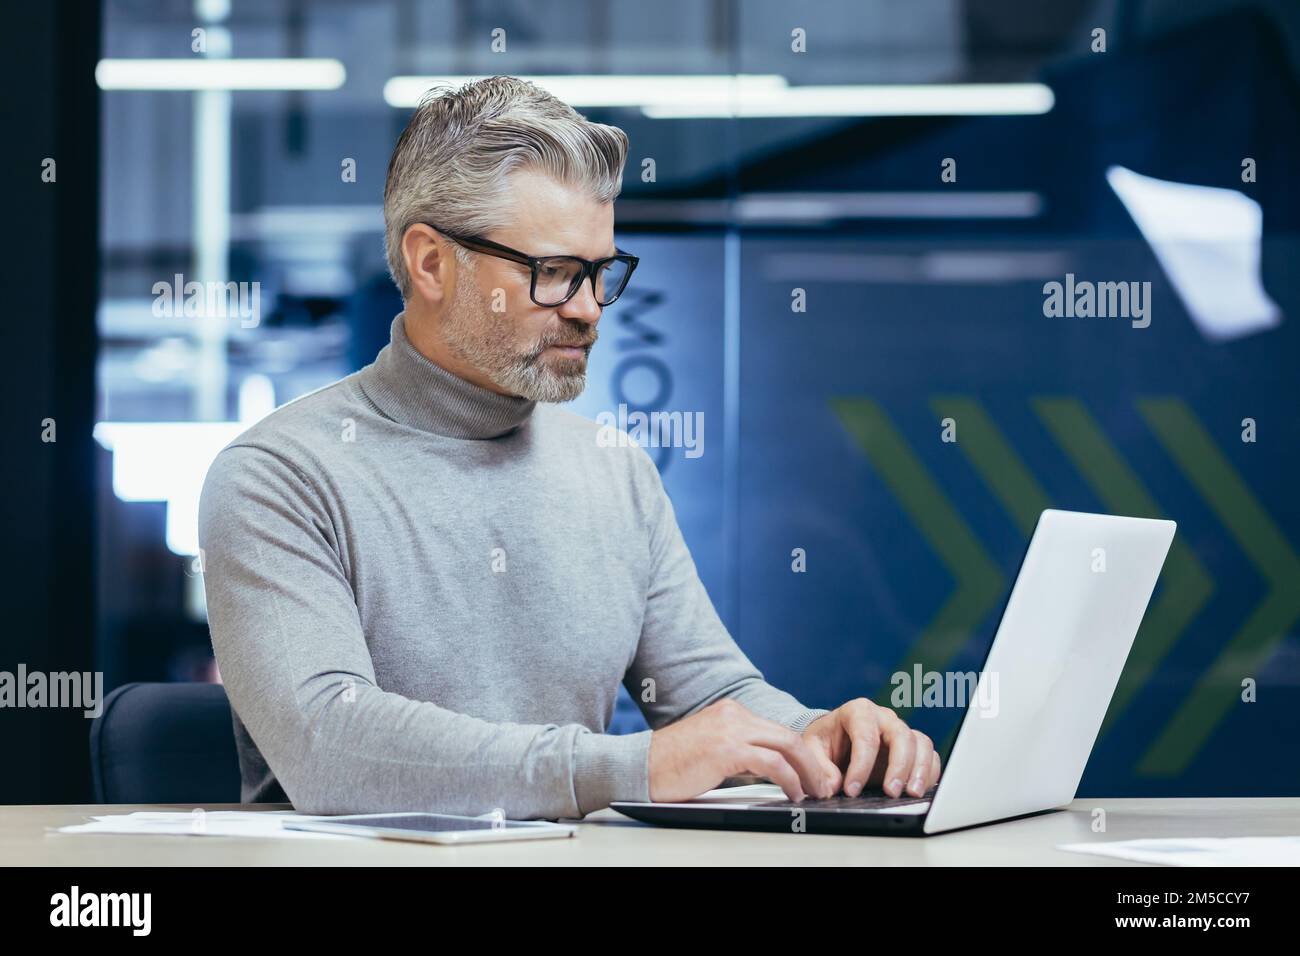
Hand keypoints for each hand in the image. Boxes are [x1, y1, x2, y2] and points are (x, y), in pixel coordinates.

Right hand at [648, 699, 837, 802]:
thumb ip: (737, 751)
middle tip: (822, 785)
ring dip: (806, 772)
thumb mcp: (710, 749)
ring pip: (786, 746)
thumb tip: (767, 771)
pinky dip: (790, 779)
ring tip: (814, 792)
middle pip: (787, 735)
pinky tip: (794, 793)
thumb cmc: (670, 764)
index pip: (775, 730)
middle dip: (810, 762)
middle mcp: (733, 714)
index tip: (808, 774)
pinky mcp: (727, 750)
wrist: (640, 766)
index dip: (798, 754)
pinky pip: (772, 763)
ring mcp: (730, 730)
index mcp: (729, 711)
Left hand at [802, 698, 941, 797]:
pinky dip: (929, 772)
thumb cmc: (826, 741)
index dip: (861, 766)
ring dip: (920, 770)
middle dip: (898, 766)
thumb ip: (819, 766)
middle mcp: (883, 717)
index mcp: (858, 711)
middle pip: (901, 736)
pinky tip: (919, 789)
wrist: (835, 740)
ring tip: (912, 793)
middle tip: (891, 792)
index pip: (865, 736)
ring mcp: (900, 731)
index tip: (852, 790)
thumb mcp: (812, 749)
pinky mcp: (912, 747)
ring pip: (920, 743)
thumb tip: (832, 786)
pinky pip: (929, 755)